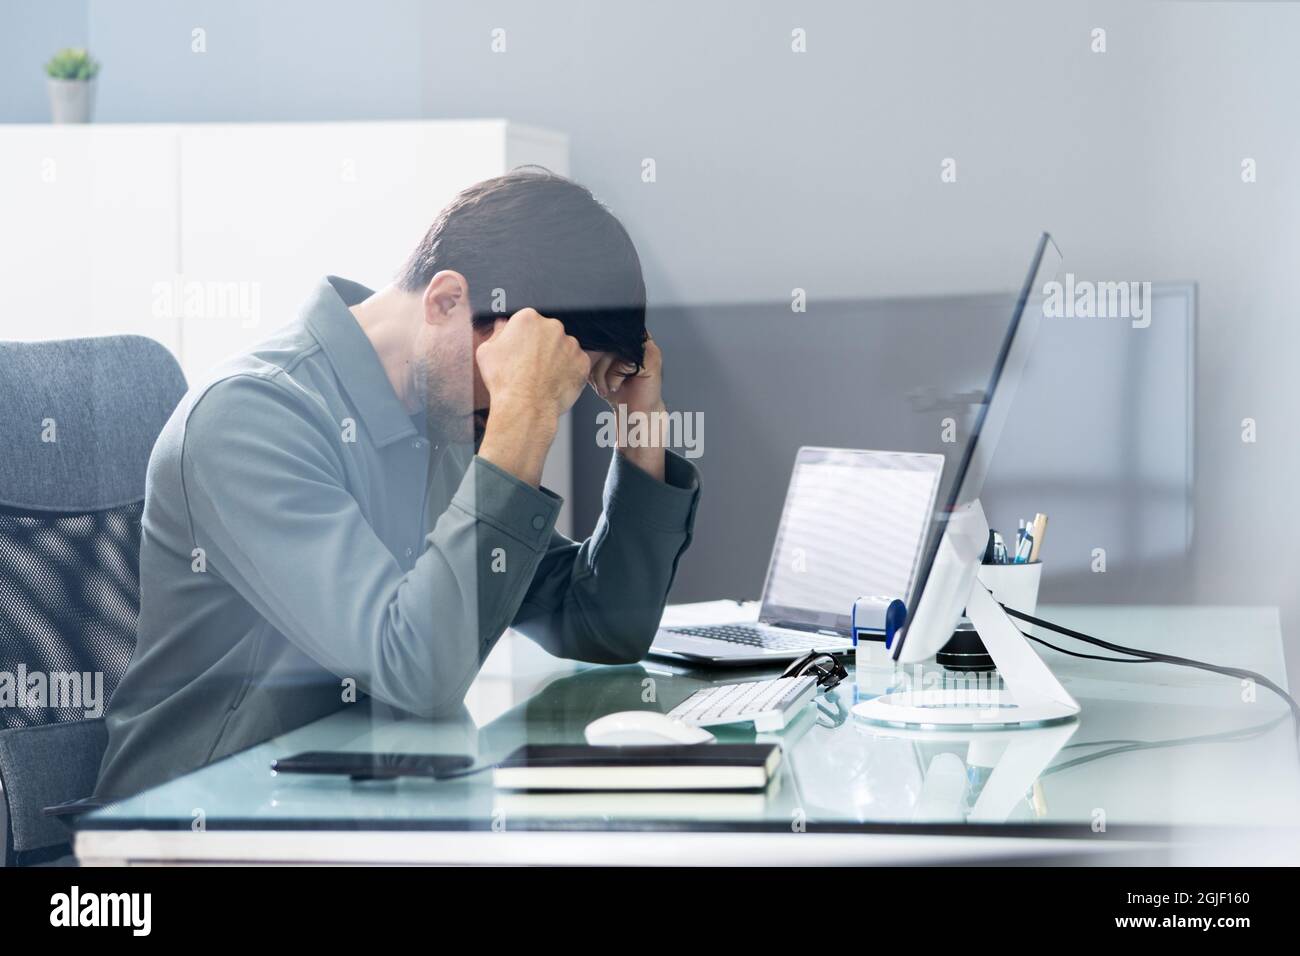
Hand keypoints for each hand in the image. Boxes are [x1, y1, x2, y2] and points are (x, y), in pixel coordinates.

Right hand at [477, 308, 590, 422]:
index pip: (528, 321)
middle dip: (542, 346)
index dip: (524, 338)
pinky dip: (568, 371)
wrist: (525, 408)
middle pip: (548, 332)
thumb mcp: (487, 352)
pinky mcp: (583, 362)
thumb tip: (502, 326)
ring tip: (543, 376)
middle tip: (531, 365)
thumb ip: (498, 333)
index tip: (522, 350)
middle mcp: (552, 327)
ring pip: (564, 347)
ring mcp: (570, 344)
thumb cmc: (505, 382)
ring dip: (556, 358)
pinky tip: (554, 381)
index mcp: (528, 319)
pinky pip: (576, 363)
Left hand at [589, 334, 666, 481]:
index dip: (591, 351)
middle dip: (594, 363)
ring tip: (604, 388)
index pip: (601, 334)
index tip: (587, 370)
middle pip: (604, 342)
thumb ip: (592, 352)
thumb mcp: (597, 367)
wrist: (635, 413)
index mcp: (625, 336)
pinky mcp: (651, 360)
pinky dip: (613, 378)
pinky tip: (615, 388)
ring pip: (612, 351)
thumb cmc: (617, 390)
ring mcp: (647, 347)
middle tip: (594, 382)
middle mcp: (637, 338)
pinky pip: (623, 363)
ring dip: (602, 373)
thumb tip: (576, 342)